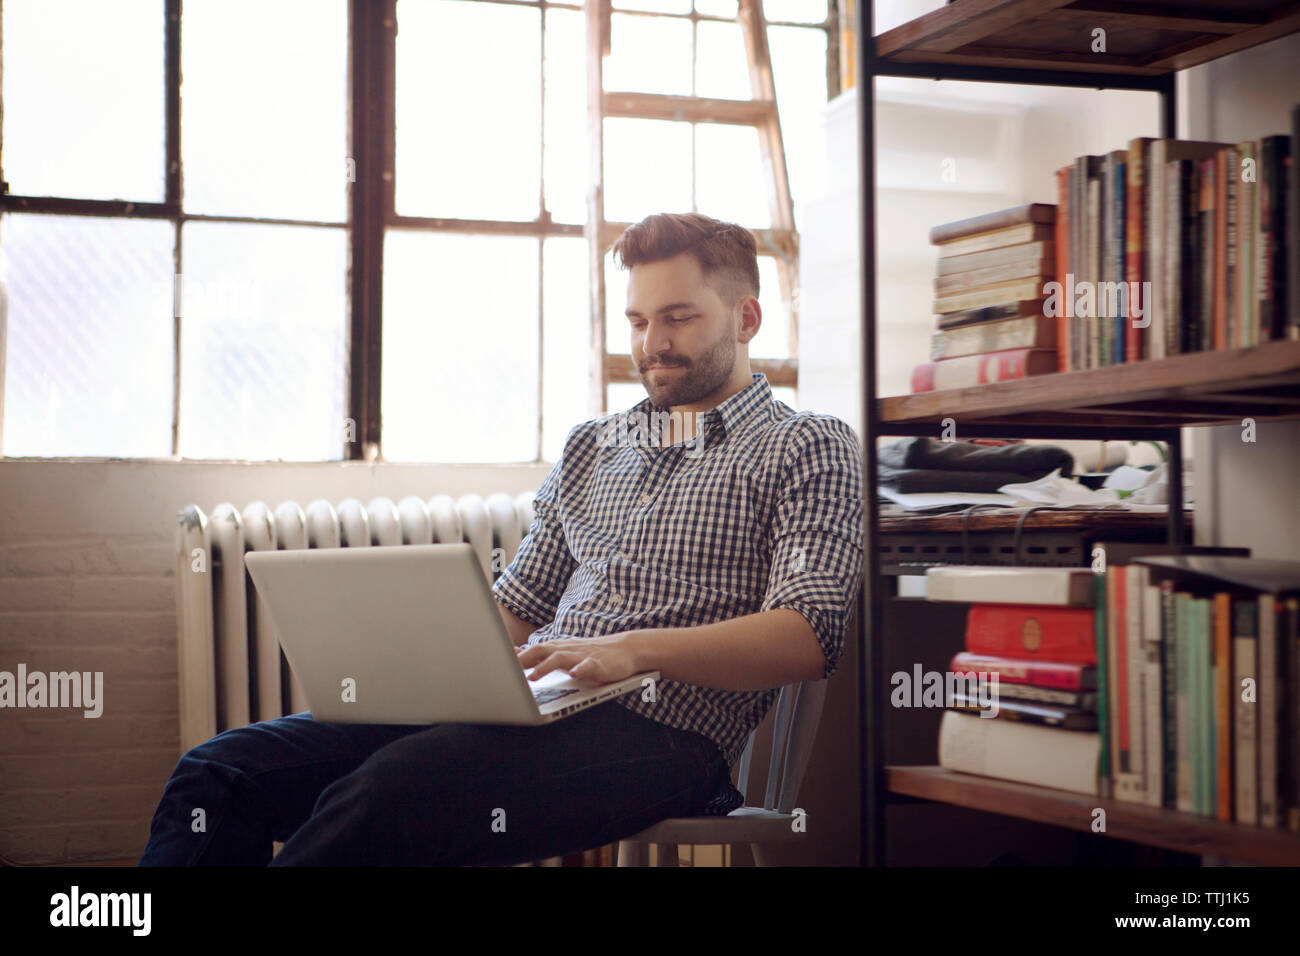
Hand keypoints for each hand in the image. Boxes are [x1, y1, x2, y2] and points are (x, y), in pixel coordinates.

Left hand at [515, 632, 642, 683]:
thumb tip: (518, 653)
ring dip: (545, 667)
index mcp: (559, 648)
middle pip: (541, 650)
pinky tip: (575, 673)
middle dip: (523, 660)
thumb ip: (543, 654)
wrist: (627, 649)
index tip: (494, 661)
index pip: (533, 649)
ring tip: (533, 678)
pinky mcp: (599, 663)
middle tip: (507, 671)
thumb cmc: (593, 653)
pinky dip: (581, 668)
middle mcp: (568, 649)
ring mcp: (583, 655)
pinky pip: (589, 665)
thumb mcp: (566, 653)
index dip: (515, 655)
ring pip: (561, 658)